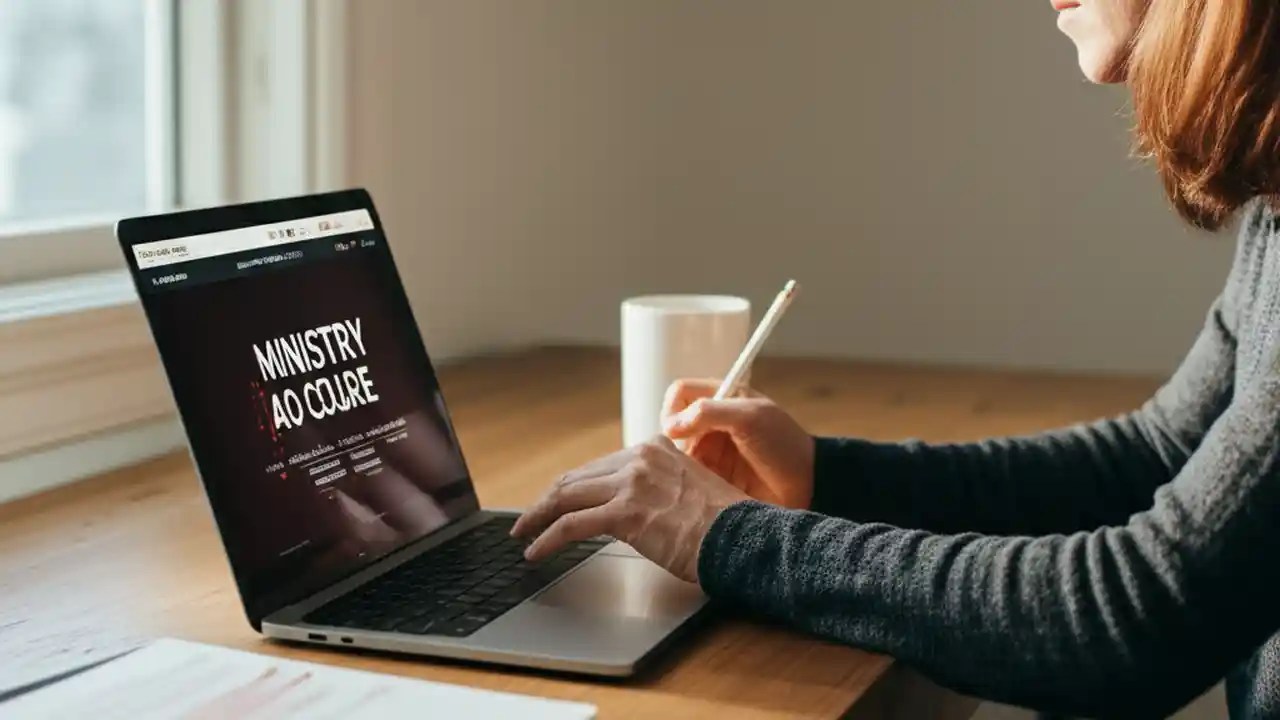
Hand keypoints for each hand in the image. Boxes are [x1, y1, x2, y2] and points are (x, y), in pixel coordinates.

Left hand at [511, 436, 750, 582]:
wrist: (742, 536)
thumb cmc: (725, 523)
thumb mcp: (691, 490)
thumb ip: (661, 488)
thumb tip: (639, 508)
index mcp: (656, 447)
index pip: (601, 465)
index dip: (575, 485)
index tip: (559, 500)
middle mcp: (640, 458)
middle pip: (577, 477)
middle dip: (548, 499)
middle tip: (530, 518)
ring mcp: (631, 483)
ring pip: (566, 496)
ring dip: (538, 517)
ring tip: (523, 534)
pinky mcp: (624, 512)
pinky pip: (570, 525)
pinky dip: (546, 539)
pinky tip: (536, 551)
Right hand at [661, 379, 814, 508]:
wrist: (808, 488)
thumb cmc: (783, 446)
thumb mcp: (750, 417)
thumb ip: (708, 412)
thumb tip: (670, 425)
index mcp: (723, 398)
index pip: (680, 393)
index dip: (674, 408)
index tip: (679, 430)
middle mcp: (713, 422)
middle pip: (673, 423)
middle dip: (673, 440)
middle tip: (686, 458)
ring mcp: (712, 451)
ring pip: (676, 452)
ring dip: (679, 464)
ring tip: (694, 478)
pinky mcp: (713, 477)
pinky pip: (687, 476)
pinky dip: (686, 481)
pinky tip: (697, 490)